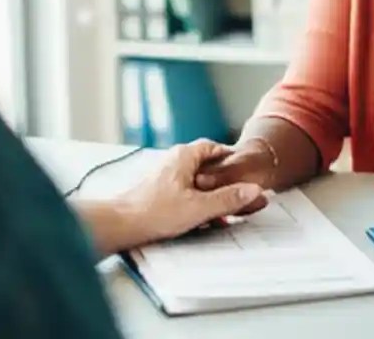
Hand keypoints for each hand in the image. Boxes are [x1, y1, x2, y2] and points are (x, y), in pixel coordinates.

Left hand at [119, 140, 266, 242]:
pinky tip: (201, 220)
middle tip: (237, 193)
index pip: (214, 148)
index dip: (230, 159)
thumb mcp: (199, 207)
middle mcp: (172, 161)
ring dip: (210, 195)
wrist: (120, 224)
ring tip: (222, 212)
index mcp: (183, 156)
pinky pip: (184, 192)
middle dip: (222, 181)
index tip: (244, 170)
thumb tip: (253, 190)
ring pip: (195, 181)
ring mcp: (164, 176)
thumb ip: (228, 199)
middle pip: (205, 165)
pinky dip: (196, 202)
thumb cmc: (153, 213)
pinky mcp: (157, 191)